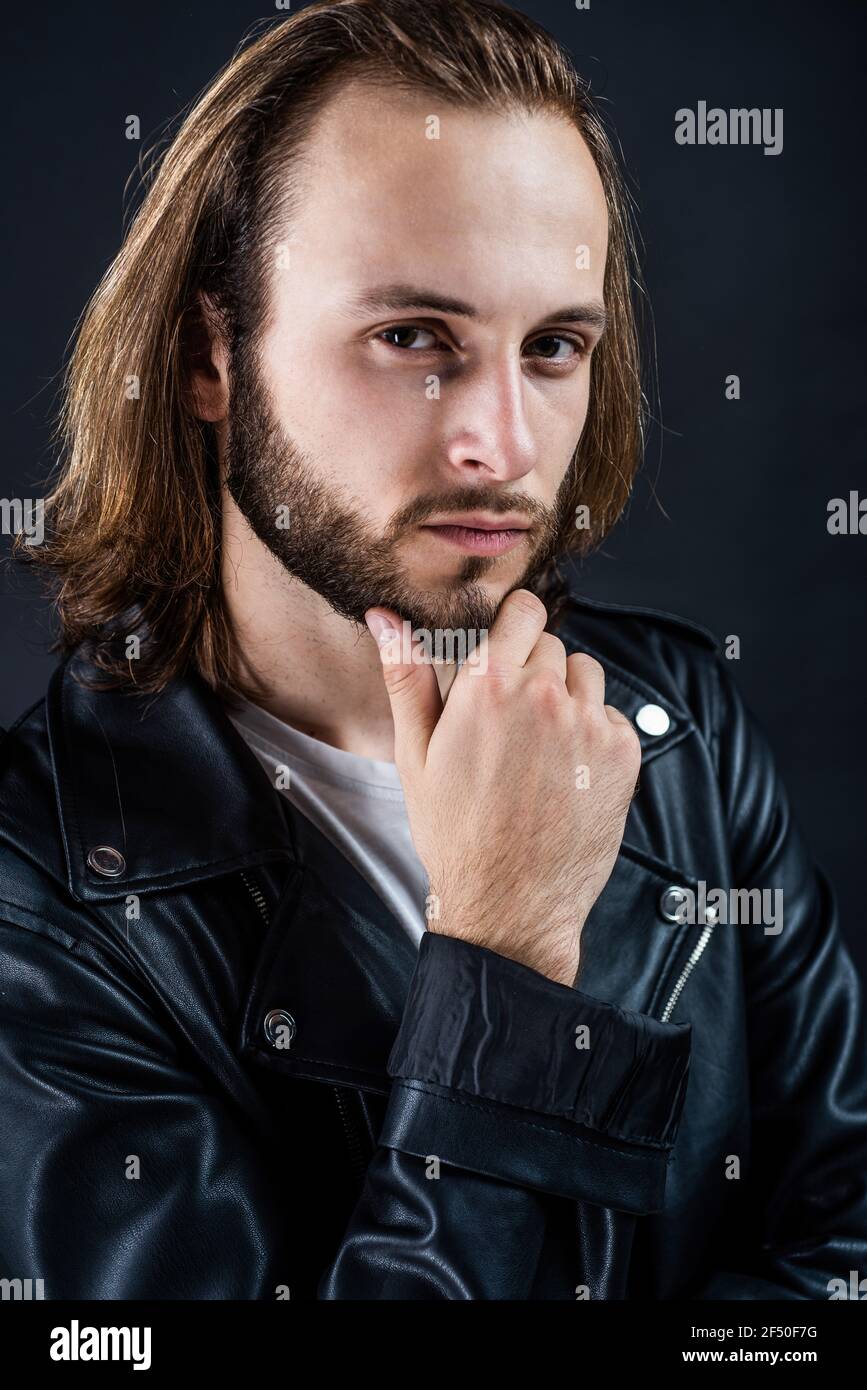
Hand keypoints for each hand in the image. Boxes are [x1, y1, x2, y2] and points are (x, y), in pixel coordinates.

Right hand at [365, 590, 640, 985]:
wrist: (509, 905)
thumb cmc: (454, 834)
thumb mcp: (414, 755)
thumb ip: (406, 677)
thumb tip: (385, 618)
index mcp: (487, 685)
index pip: (524, 610)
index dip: (515, 627)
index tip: (507, 651)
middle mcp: (543, 694)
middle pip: (552, 644)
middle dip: (532, 670)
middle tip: (510, 723)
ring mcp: (588, 723)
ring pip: (586, 674)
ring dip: (566, 696)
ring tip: (538, 748)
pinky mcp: (622, 753)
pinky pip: (612, 715)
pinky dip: (593, 733)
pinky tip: (564, 772)